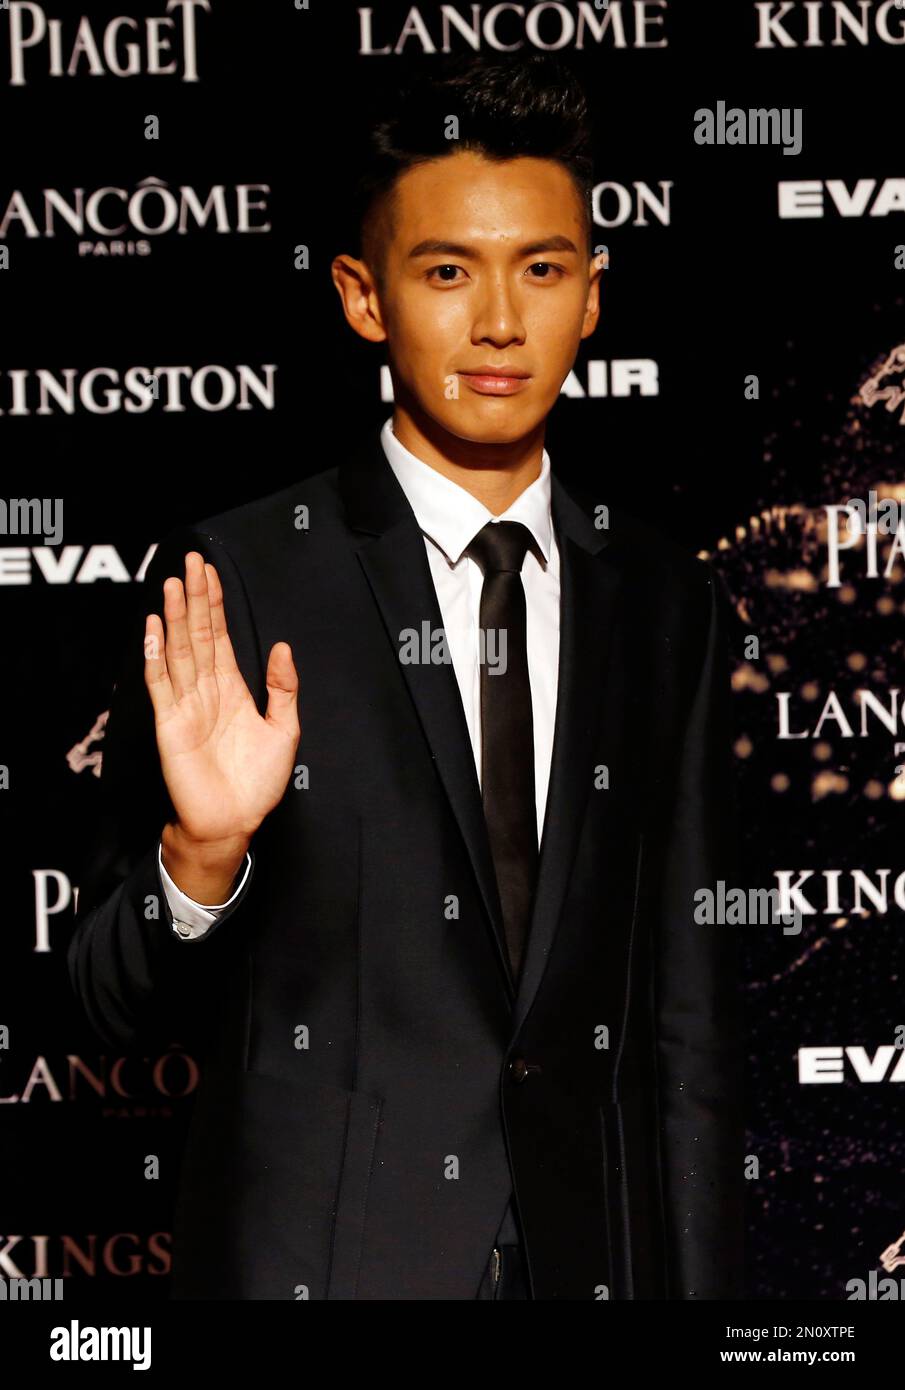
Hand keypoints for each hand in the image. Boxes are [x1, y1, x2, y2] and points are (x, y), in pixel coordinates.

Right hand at [145, 551, 299, 852]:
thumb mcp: (284, 730)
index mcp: (231, 689)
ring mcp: (185, 705)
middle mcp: (205, 691)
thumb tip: (283, 647)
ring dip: (176, 618)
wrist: (234, 822)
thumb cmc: (256, 783)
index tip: (211, 573)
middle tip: (191, 562)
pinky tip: (154, 630)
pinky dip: (156, 656)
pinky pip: (161, 684)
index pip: (221, 637)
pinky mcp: (170, 725)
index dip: (216, 605)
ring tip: (173, 584)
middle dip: (195, 599)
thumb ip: (283, 688)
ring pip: (179, 652)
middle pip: (198, 635)